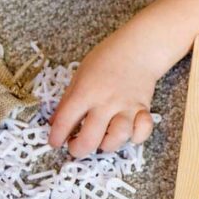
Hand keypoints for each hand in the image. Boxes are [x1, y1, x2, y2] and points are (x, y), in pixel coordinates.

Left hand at [48, 27, 160, 157]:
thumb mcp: (79, 75)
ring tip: (102, 140)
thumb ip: (68, 100)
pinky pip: (142, 131)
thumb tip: (55, 123)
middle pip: (90, 138)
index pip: (65, 122)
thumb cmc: (105, 59)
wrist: (138, 48)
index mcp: (85, 92)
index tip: (55, 143)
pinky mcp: (143, 109)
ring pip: (118, 138)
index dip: (56, 137)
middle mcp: (105, 102)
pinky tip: (128, 132)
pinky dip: (136, 136)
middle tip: (76, 147)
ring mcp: (126, 107)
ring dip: (108, 145)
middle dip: (79, 150)